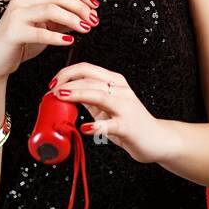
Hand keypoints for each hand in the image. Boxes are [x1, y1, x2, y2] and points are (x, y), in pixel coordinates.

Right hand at [0, 0, 99, 81]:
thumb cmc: (22, 41)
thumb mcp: (46, 25)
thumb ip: (63, 17)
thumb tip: (89, 12)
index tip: (96, 6)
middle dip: (81, 7)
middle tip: (94, 20)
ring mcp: (16, 13)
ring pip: (52, 9)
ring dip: (73, 19)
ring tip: (86, 29)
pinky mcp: (13, 31)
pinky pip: (41, 32)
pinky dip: (58, 37)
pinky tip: (69, 41)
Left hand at [49, 63, 174, 164]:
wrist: (158, 139)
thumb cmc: (131, 122)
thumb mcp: (108, 106)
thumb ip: (91, 99)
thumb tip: (65, 95)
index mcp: (115, 82)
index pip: (87, 68)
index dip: (66, 73)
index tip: (52, 83)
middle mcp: (121, 90)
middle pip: (90, 79)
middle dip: (66, 83)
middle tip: (51, 92)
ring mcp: (125, 107)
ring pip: (98, 94)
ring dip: (77, 94)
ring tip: (60, 97)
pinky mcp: (128, 126)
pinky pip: (109, 124)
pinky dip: (95, 126)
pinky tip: (84, 128)